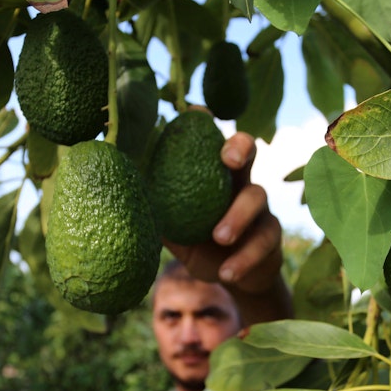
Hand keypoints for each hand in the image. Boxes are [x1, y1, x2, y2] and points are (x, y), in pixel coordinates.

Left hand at [163, 131, 290, 321]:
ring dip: (238, 215)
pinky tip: (226, 271)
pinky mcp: (271, 236)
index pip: (210, 140)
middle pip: (248, 150)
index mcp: (213, 175)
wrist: (231, 278)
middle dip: (240, 146)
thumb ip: (155, 210)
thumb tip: (120, 191)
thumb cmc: (198, 244)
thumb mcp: (173, 228)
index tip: (196, 112)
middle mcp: (239, 182)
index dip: (206, 123)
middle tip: (228, 158)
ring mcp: (260, 207)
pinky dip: (243, 258)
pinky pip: (262, 242)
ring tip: (219, 237)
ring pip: (257, 196)